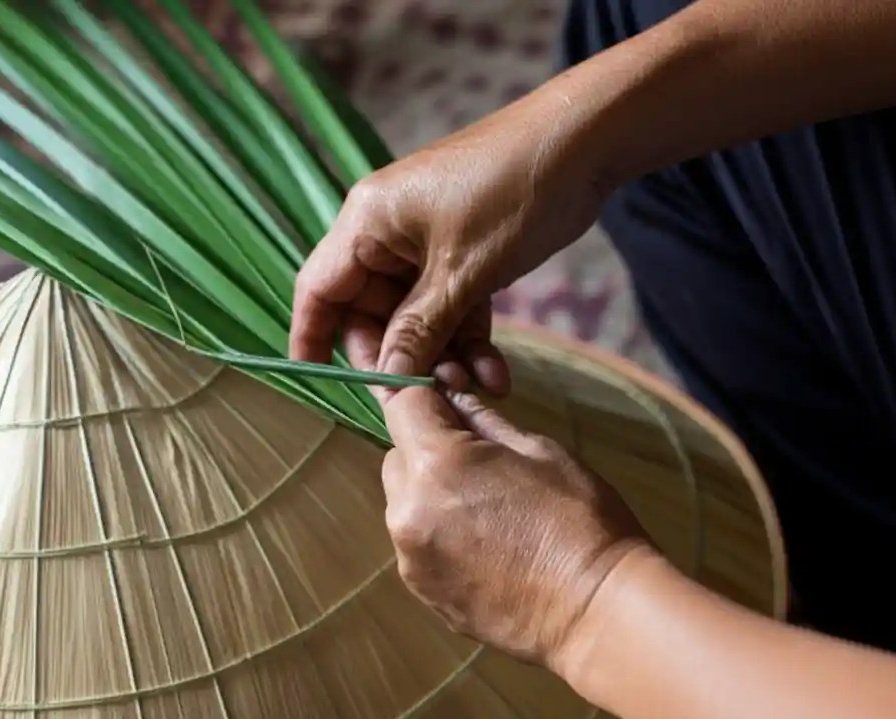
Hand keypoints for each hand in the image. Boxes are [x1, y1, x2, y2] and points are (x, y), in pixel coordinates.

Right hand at [288, 86, 613, 392]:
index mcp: (367, 222)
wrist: (583, 143)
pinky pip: (452, 306)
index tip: (319, 384)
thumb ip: (420, 329)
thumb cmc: (512, 193)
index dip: (312, 338)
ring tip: (476, 390)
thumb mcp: (462, 272)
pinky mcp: (463, 252)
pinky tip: (496, 375)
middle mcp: (386, 232)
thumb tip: (389, 379)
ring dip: (444, 357)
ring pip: (417, 317)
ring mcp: (426, 242)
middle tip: (431, 399)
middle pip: (369, 312)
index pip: (320, 289)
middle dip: (400, 358)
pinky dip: (470, 339)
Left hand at [380, 386, 650, 669]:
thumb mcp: (539, 450)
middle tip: (481, 461)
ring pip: (403, 503)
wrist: (596, 610)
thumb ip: (484, 422)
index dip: (423, 393)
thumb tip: (455, 400)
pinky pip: (416, 544)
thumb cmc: (579, 520)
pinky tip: (485, 546)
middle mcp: (407, 511)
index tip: (448, 397)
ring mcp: (410, 557)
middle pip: (397, 457)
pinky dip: (438, 534)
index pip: (402, 404)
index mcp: (436, 465)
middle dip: (427, 448)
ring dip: (430, 494)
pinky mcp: (421, 591)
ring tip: (488, 511)